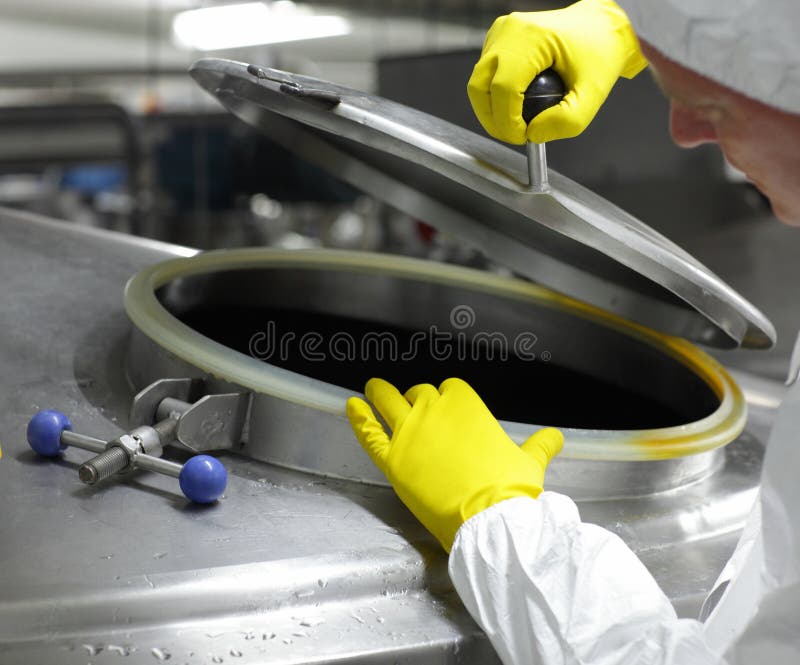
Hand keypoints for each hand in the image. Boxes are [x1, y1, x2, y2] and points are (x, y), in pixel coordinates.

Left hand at [346, 378, 562, 551]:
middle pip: (419, 394)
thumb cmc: (511, 489)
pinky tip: (351, 405)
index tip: (445, 405)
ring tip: (373, 388)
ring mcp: (410, 433)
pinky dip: (358, 417)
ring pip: (389, 403)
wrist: (489, 520)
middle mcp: (434, 410)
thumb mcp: (530, 462)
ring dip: (380, 393)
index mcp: (466, 405)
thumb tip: (556, 438)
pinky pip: (369, 433)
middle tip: (411, 403)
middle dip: (416, 398)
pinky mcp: (393, 460)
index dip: (446, 397)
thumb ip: (540, 445)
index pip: (449, 389)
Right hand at [467, 0, 646, 143]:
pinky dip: (494, 96)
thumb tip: (534, 133)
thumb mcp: (593, 95)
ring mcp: (500, 34)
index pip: (503, 89)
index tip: (522, 137)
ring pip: (478, 83)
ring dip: (492, 109)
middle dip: (492, 119)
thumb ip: (566, 121)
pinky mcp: (497, 40)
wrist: (601, 28)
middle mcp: (509, 32)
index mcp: (532, 38)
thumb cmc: (599, 53)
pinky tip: (515, 103)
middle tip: (513, 135)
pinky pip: (484, 76)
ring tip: (515, 122)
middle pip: (480, 87)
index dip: (507, 122)